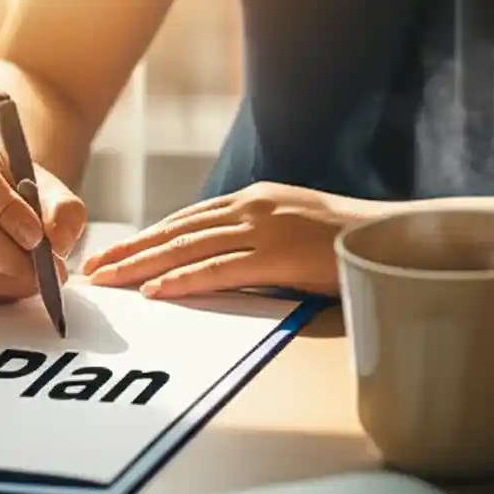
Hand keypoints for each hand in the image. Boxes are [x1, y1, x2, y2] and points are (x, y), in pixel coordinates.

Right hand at [0, 141, 86, 301]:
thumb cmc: (24, 191)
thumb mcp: (52, 190)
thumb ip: (63, 211)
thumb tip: (56, 242)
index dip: (8, 213)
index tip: (37, 237)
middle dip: (10, 260)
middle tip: (44, 274)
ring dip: (4, 282)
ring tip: (34, 282)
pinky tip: (13, 286)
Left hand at [83, 182, 376, 297]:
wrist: (400, 237)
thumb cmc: (351, 243)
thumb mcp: (295, 231)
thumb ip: (258, 242)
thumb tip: (222, 262)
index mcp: (255, 201)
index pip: (186, 220)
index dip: (146, 238)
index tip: (113, 255)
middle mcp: (253, 208)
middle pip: (176, 231)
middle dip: (130, 252)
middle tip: (92, 270)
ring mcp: (266, 229)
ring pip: (187, 249)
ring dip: (141, 267)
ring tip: (108, 282)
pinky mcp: (280, 256)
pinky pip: (221, 271)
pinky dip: (183, 281)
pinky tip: (155, 293)